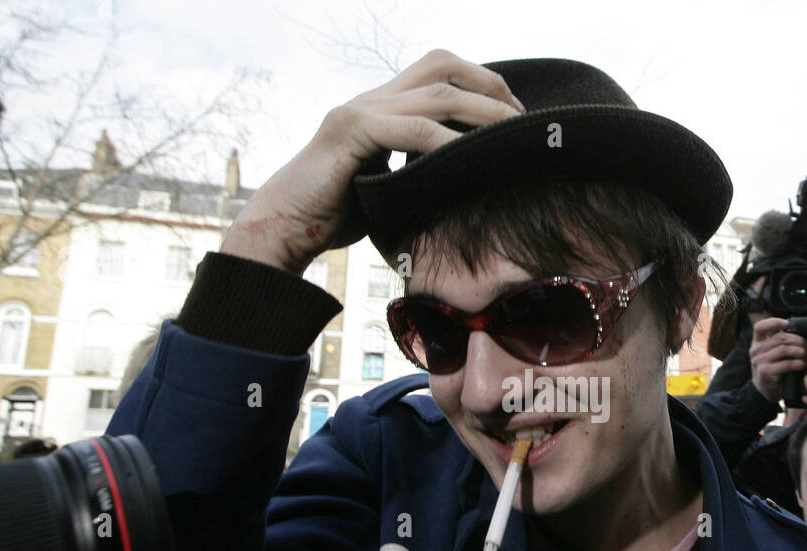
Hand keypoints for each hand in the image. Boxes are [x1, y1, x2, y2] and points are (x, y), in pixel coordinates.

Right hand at [221, 50, 523, 274]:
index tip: (515, 119)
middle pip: (442, 65)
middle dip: (490, 87)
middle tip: (523, 122)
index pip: (440, 72)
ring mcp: (359, 111)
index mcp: (383, 108)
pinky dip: (444, 141)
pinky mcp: (347, 132)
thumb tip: (467, 187)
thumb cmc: (335, 216)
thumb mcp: (389, 187)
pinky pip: (410, 129)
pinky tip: (467, 158)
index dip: (482, 86)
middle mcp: (372, 99)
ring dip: (481, 113)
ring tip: (510, 137)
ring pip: (435, 93)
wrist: (283, 228)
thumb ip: (420, 172)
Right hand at [748, 317, 806, 403]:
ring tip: (804, 356)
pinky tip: (801, 365)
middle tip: (805, 347)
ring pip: (784, 349)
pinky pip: (786, 364)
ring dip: (799, 352)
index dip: (774, 322)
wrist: (763, 390)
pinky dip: (797, 363)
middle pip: (779, 338)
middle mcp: (756, 350)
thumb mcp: (768, 353)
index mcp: (756, 343)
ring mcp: (759, 361)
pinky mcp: (766, 372)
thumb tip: (795, 332)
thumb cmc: (770, 369)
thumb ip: (776, 342)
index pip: (760, 326)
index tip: (787, 324)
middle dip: (797, 340)